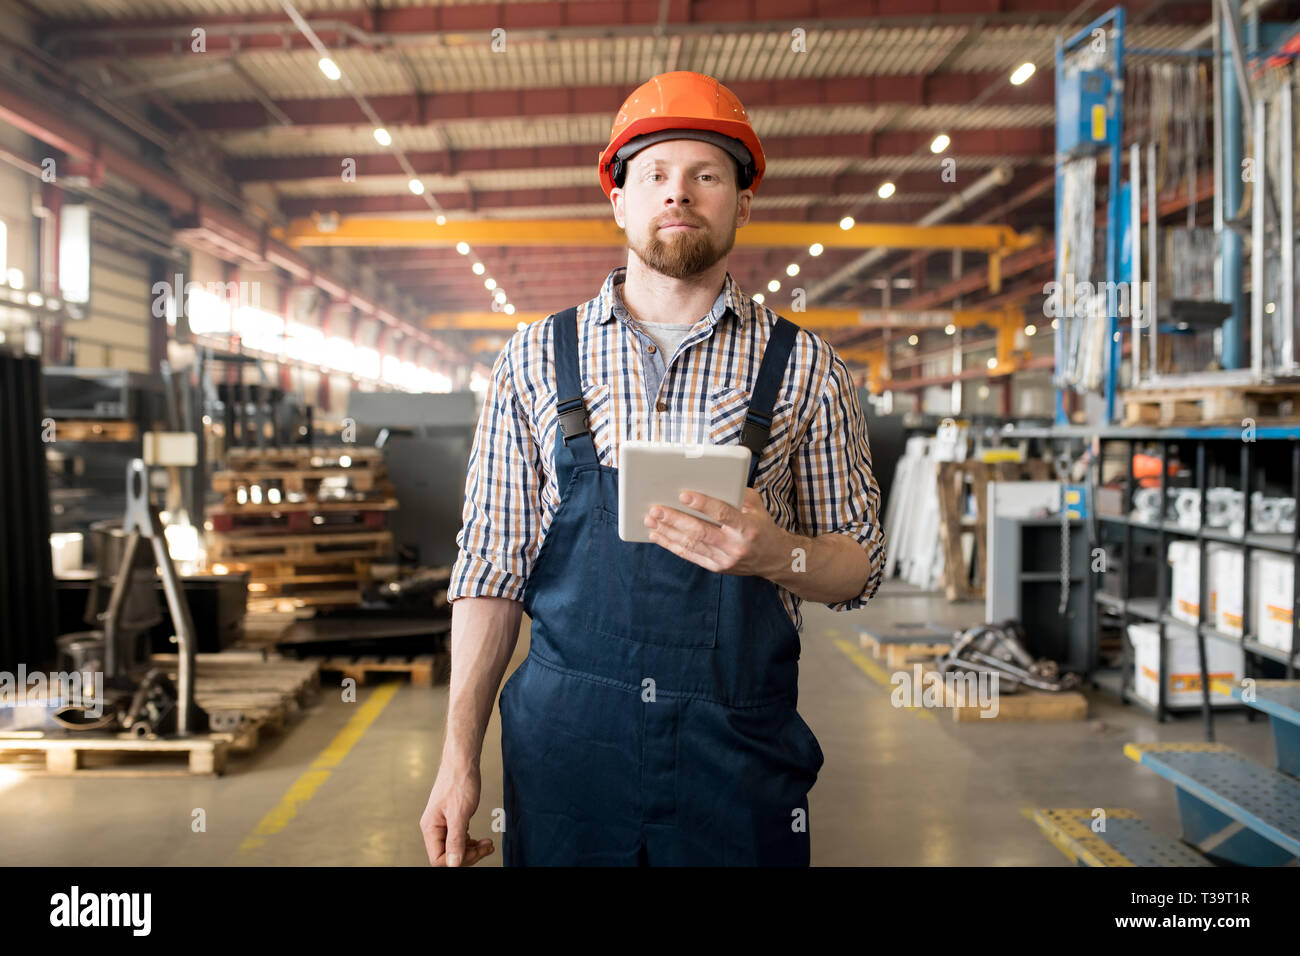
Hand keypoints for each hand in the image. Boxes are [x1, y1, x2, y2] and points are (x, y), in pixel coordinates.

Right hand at [419, 761, 494, 865]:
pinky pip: (460, 839)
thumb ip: (455, 840)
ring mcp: (443, 824)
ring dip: (473, 850)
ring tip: (488, 844)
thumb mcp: (460, 813)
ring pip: (456, 849)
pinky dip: (472, 842)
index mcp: (431, 828)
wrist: (463, 761)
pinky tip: (482, 840)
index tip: (476, 853)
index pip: (438, 859)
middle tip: (487, 847)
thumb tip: (453, 864)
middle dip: (469, 855)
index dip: (457, 861)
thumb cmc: (459, 781)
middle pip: (448, 856)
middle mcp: (434, 828)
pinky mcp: (452, 820)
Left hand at [644, 487, 790, 576]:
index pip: (723, 513)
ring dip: (667, 532)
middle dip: (675, 519)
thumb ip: (736, 492)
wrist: (772, 558)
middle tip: (656, 508)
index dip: (703, 504)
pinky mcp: (716, 567)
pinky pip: (689, 555)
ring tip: (651, 520)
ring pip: (690, 544)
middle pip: (700, 532)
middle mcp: (735, 545)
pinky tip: (657, 535)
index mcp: (747, 527)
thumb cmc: (761, 525)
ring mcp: (724, 560)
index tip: (683, 494)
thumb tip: (709, 479)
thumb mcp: (756, 505)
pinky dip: (671, 545)